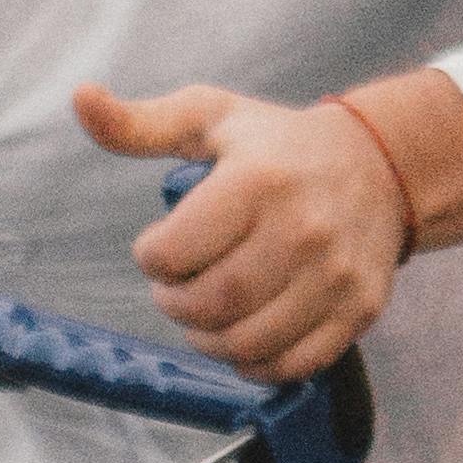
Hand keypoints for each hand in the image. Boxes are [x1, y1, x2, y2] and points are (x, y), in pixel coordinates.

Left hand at [72, 81, 408, 379]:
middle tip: (176, 289)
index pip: (174, 251)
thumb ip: (139, 123)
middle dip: (175, 306)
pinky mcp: (359, 309)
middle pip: (211, 303)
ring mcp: (337, 274)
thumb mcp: (208, 117)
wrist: (382, 163)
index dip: (151, 259)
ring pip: (247, 342)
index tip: (158, 248)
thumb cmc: (277, 145)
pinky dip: (254, 364)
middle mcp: (304, 228)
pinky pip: (292, 364)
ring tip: (204, 314)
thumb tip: (81, 98)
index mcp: (258, 180)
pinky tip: (243, 336)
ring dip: (208, 340)